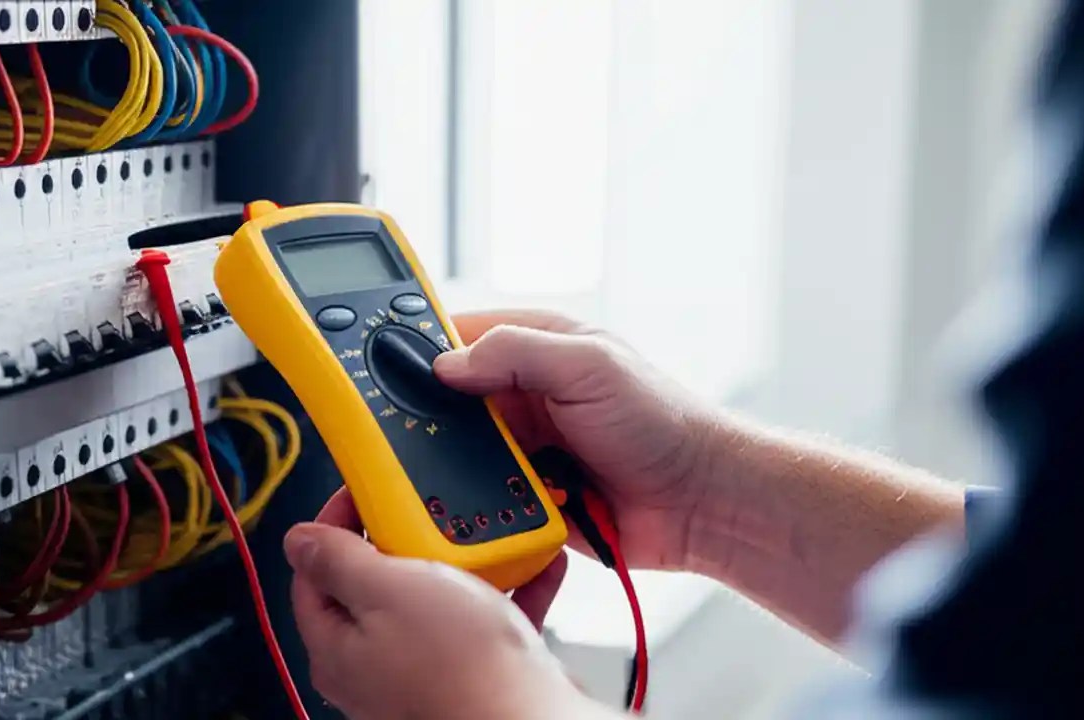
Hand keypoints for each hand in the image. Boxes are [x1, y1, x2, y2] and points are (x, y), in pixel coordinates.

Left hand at [285, 491, 608, 719]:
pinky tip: (533, 564)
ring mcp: (423, 670)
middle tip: (431, 512)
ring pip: (434, 598)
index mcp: (337, 646)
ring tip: (488, 535)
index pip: (315, 572)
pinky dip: (507, 589)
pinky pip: (485, 618)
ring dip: (465, 562)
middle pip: (375, 583)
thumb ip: (338, 560)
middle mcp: (373, 664)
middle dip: (407, 540)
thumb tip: (298, 539)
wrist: (528, 719)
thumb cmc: (458, 666)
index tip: (367, 491)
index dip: (336, 523)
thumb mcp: (388, 588)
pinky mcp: (471, 674)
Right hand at [433, 310, 718, 570]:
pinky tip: (481, 501)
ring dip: (455, 460)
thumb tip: (448, 364)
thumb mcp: (588, 366)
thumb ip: (517, 353)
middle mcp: (525, 393)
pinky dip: (476, 500)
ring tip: (456, 464)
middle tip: (408, 425)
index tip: (385, 362)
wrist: (698, 502)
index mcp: (538, 346)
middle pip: (448, 397)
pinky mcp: (527, 491)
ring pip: (458, 449)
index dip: (422, 345)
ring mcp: (525, 444)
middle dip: (429, 411)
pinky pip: (481, 495)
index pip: (460, 333)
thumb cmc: (662, 421)